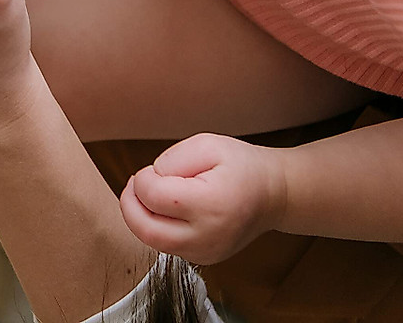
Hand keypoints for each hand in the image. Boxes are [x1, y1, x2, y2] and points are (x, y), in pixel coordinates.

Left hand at [119, 133, 287, 264]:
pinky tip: (164, 208)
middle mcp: (207, 236)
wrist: (273, 194)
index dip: (142, 179)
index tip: (152, 169)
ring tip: (151, 193)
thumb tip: (149, 180)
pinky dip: (156, 227)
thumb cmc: (241, 166)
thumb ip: (172, 160)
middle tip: (134, 184)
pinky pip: (166, 246)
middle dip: (130, 204)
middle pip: (146, 230)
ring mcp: (206, 252)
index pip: (153, 197)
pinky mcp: (204, 258)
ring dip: (141, 217)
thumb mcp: (206, 144)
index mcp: (209, 205)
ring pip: (153, 242)